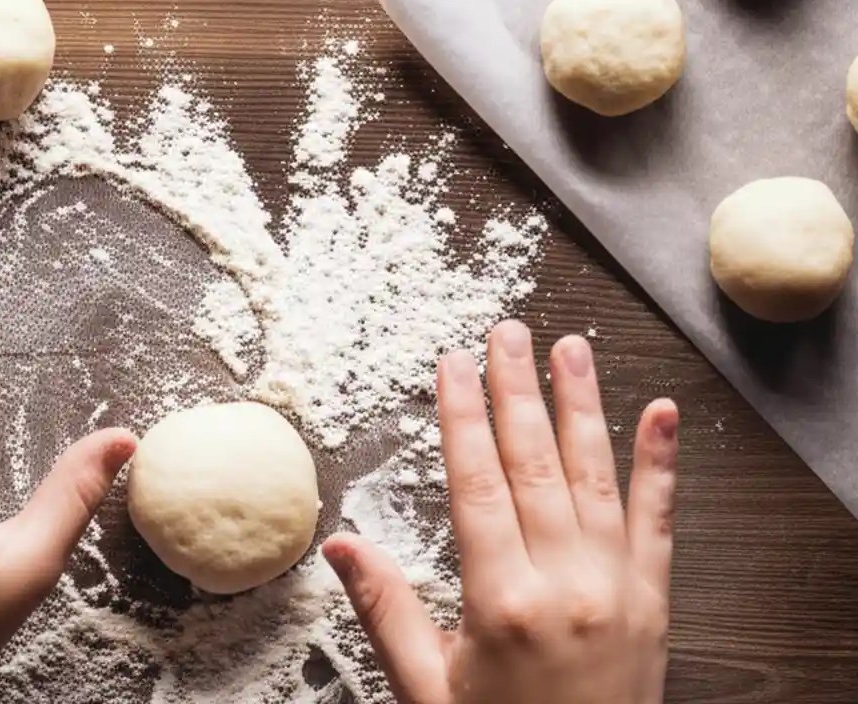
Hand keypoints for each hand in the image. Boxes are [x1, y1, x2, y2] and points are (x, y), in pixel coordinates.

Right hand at [325, 320, 677, 703]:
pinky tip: (662, 414)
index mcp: (504, 601)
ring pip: (596, 475)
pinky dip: (661, 463)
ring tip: (572, 350)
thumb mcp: (426, 689)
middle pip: (534, 464)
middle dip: (516, 390)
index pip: (476, 483)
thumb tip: (342, 548)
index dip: (462, 416)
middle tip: (506, 334)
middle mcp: (567, 584)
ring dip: (582, 405)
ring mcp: (618, 588)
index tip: (453, 365)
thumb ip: (386, 610)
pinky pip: (659, 519)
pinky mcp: (653, 601)